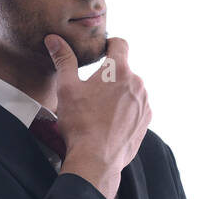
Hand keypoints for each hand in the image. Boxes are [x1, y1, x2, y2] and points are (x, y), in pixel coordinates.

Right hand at [44, 35, 150, 191]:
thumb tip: (54, 39)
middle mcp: (138, 84)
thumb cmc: (80, 123)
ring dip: (118, 93)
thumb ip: (63, 59)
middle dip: (109, 75)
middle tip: (91, 90)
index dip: (109, 44)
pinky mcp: (146, 121)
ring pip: (130, 89)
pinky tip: (109, 121)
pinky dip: (125, 110)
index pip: (120, 44)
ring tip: (98, 109)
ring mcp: (144, 103)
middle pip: (124, 70)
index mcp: (119, 70)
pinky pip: (135, 107)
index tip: (101, 51)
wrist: (96, 159)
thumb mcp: (66, 88)